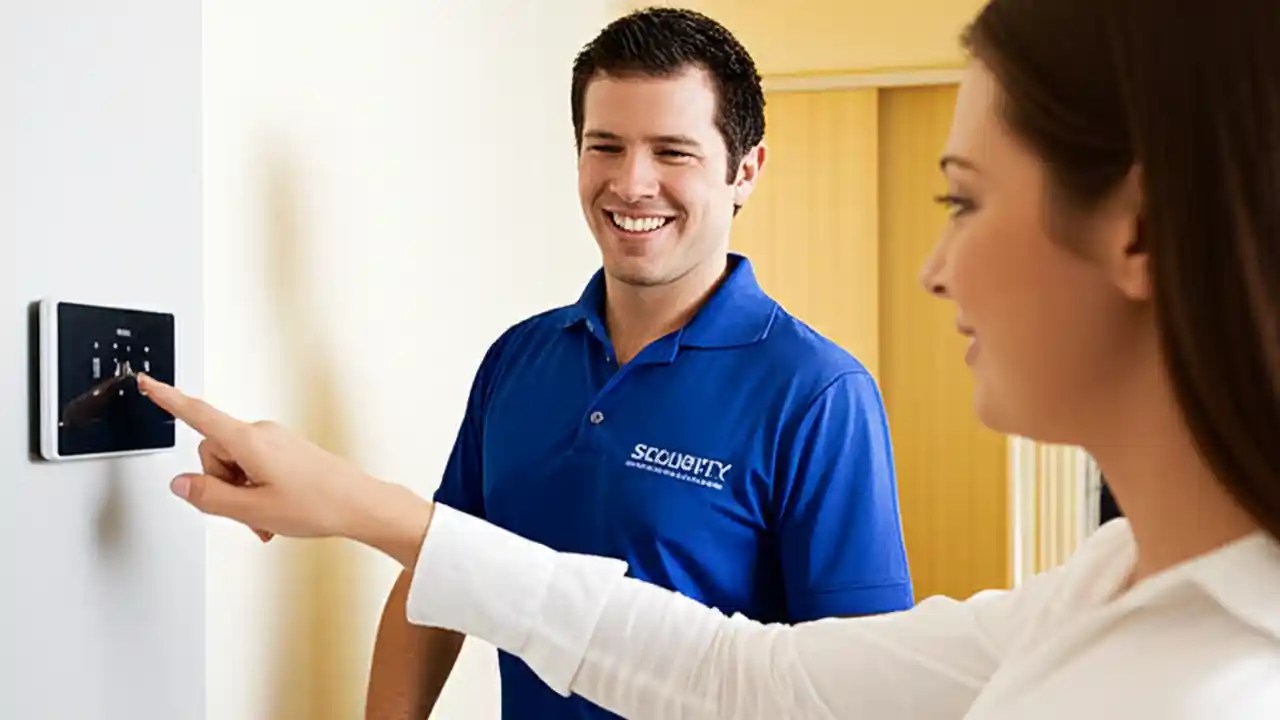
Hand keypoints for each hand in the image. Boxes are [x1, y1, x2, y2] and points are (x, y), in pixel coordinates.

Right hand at [138, 373, 433, 567]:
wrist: (360, 504)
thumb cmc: (318, 504)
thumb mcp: (253, 510)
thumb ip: (209, 496)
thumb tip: (180, 484)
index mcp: (249, 440)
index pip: (198, 415)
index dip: (169, 400)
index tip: (147, 382)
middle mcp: (262, 433)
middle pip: (214, 453)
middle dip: (221, 485)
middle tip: (249, 513)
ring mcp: (276, 440)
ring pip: (235, 465)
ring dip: (241, 494)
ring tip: (267, 518)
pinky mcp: (286, 450)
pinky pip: (254, 468)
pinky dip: (256, 492)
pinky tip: (274, 514)